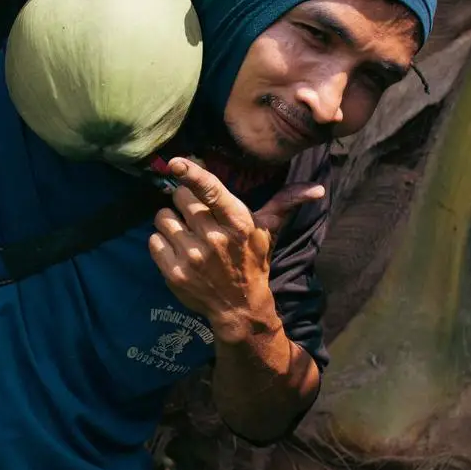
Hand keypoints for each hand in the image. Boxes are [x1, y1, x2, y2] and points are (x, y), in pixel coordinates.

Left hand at [147, 157, 324, 343]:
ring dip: (170, 222)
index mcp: (238, 223)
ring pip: (162, 217)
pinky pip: (154, 240)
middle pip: (179, 197)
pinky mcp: (174, 272)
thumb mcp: (268, 230)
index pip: (211, 190)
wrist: (239, 307)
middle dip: (183, 201)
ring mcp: (192, 256)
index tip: (177, 162)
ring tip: (186, 233)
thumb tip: (317, 188)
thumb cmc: (252, 260)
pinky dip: (162, 242)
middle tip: (194, 214)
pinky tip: (178, 249)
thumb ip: (286, 202)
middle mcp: (214, 238)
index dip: (192, 172)